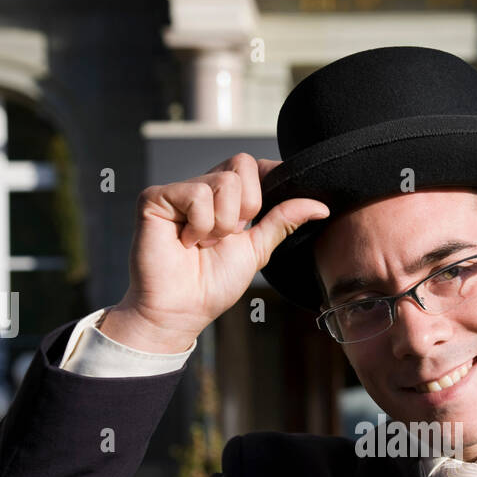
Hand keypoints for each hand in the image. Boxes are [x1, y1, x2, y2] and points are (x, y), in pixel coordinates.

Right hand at [107, 154, 327, 349]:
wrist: (182, 311)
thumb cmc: (212, 285)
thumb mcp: (257, 250)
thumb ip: (283, 221)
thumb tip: (320, 206)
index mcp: (225, 198)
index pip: (254, 166)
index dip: (267, 182)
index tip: (260, 217)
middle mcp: (202, 187)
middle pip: (242, 165)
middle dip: (245, 209)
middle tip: (225, 237)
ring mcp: (178, 190)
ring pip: (223, 182)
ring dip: (222, 225)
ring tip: (202, 244)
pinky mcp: (156, 197)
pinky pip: (197, 194)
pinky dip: (200, 225)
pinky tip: (185, 241)